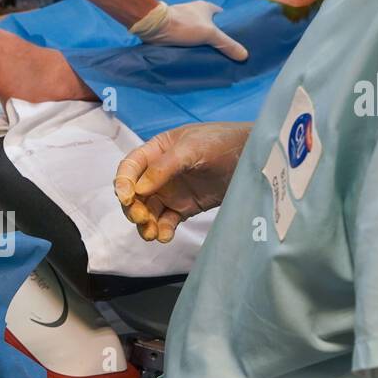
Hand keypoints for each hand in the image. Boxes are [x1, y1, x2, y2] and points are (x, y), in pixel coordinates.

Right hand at [114, 122, 251, 241]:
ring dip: (145, 223)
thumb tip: (140, 189)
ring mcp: (171, 192)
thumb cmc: (222, 142)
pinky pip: (166, 222)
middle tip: (142, 218)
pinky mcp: (184, 208)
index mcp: (156, 151)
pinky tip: (166, 236)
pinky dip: (162, 230)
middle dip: (133, 208)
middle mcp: (158, 173)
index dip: (123, 183)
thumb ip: (165, 166)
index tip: (126, 198)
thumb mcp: (192, 147)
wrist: (253, 157)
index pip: (130, 167)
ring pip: (148, 211)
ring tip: (152, 233)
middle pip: (134, 194)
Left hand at [129, 0, 248, 61]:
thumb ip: (226, 44)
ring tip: (213, 57)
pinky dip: (193, 47)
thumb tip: (245, 55)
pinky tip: (197, 57)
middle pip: (211, 27)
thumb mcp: (209, 34)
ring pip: (199, 34)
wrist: (155, 27)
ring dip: (204, 44)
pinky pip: (188, 40)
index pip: (224, 17)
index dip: (230, 27)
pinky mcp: (175, 31)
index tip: (235, 40)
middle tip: (225, 52)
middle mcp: (196, 12)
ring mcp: (185, 21)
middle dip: (217, 38)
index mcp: (207, 7)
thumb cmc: (184, 25)